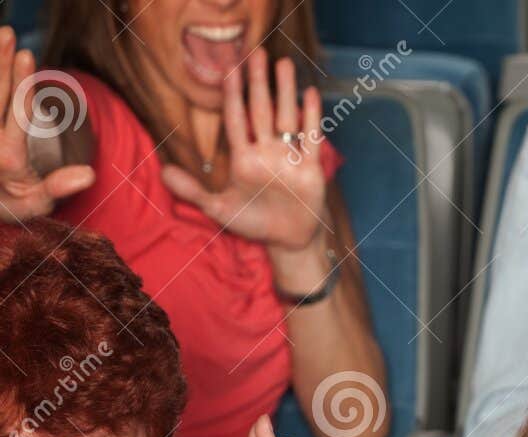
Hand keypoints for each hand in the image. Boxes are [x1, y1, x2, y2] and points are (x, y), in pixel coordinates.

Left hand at [0, 27, 94, 222]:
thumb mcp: (38, 205)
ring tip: (3, 35)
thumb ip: (59, 187)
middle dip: (2, 64)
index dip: (22, 84)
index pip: (17, 114)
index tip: (26, 56)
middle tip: (9, 34)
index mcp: (7, 157)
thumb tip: (89, 174)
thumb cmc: (15, 204)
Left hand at [160, 50, 328, 253]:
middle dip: (258, 82)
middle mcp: (265, 151)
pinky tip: (310, 93)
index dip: (232, 94)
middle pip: (261, 110)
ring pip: (286, 117)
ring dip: (285, 91)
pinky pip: (311, 137)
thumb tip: (163, 173)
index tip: (229, 68)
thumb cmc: (253, 223)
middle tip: (256, 51)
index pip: (236, 119)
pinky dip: (311, 116)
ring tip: (283, 63)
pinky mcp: (310, 168)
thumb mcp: (219, 209)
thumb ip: (193, 192)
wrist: (288, 240)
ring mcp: (288, 157)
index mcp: (243, 158)